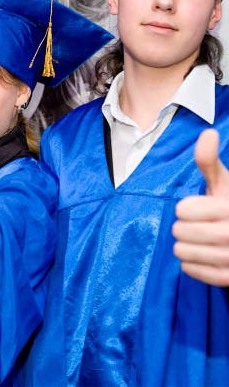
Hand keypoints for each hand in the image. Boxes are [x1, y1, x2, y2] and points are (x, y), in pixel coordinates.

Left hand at [173, 129, 228, 285]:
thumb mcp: (224, 184)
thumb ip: (210, 162)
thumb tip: (207, 133)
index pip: (183, 210)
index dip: (185, 208)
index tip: (199, 209)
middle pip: (179, 231)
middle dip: (182, 227)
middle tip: (197, 226)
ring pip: (181, 252)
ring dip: (185, 246)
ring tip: (201, 241)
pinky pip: (190, 270)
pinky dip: (191, 264)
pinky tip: (204, 255)